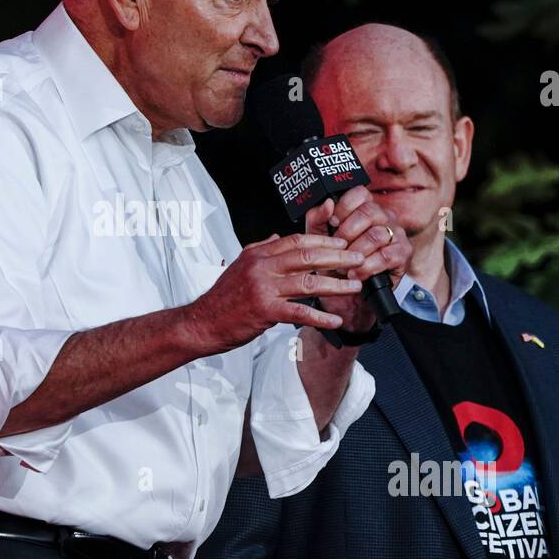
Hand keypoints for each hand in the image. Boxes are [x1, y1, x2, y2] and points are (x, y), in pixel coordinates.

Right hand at [183, 233, 364, 353]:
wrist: (201, 323)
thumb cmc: (222, 299)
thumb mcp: (239, 265)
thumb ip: (260, 249)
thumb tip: (277, 236)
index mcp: (257, 254)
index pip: (296, 240)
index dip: (323, 240)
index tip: (342, 243)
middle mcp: (261, 267)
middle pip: (307, 256)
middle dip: (337, 257)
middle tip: (357, 259)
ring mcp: (263, 288)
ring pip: (308, 283)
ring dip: (336, 285)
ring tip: (354, 286)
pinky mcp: (265, 311)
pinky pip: (299, 313)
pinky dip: (320, 317)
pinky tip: (334, 321)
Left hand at [304, 187, 411, 333]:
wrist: (348, 296)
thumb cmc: (335, 262)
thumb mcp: (319, 239)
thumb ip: (317, 219)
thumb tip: (327, 203)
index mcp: (365, 207)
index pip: (359, 193)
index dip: (343, 207)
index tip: (332, 223)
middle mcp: (384, 216)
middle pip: (368, 212)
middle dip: (347, 233)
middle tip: (337, 249)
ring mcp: (396, 234)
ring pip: (375, 235)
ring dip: (355, 253)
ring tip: (344, 267)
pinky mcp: (403, 253)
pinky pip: (386, 256)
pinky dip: (367, 267)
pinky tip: (356, 274)